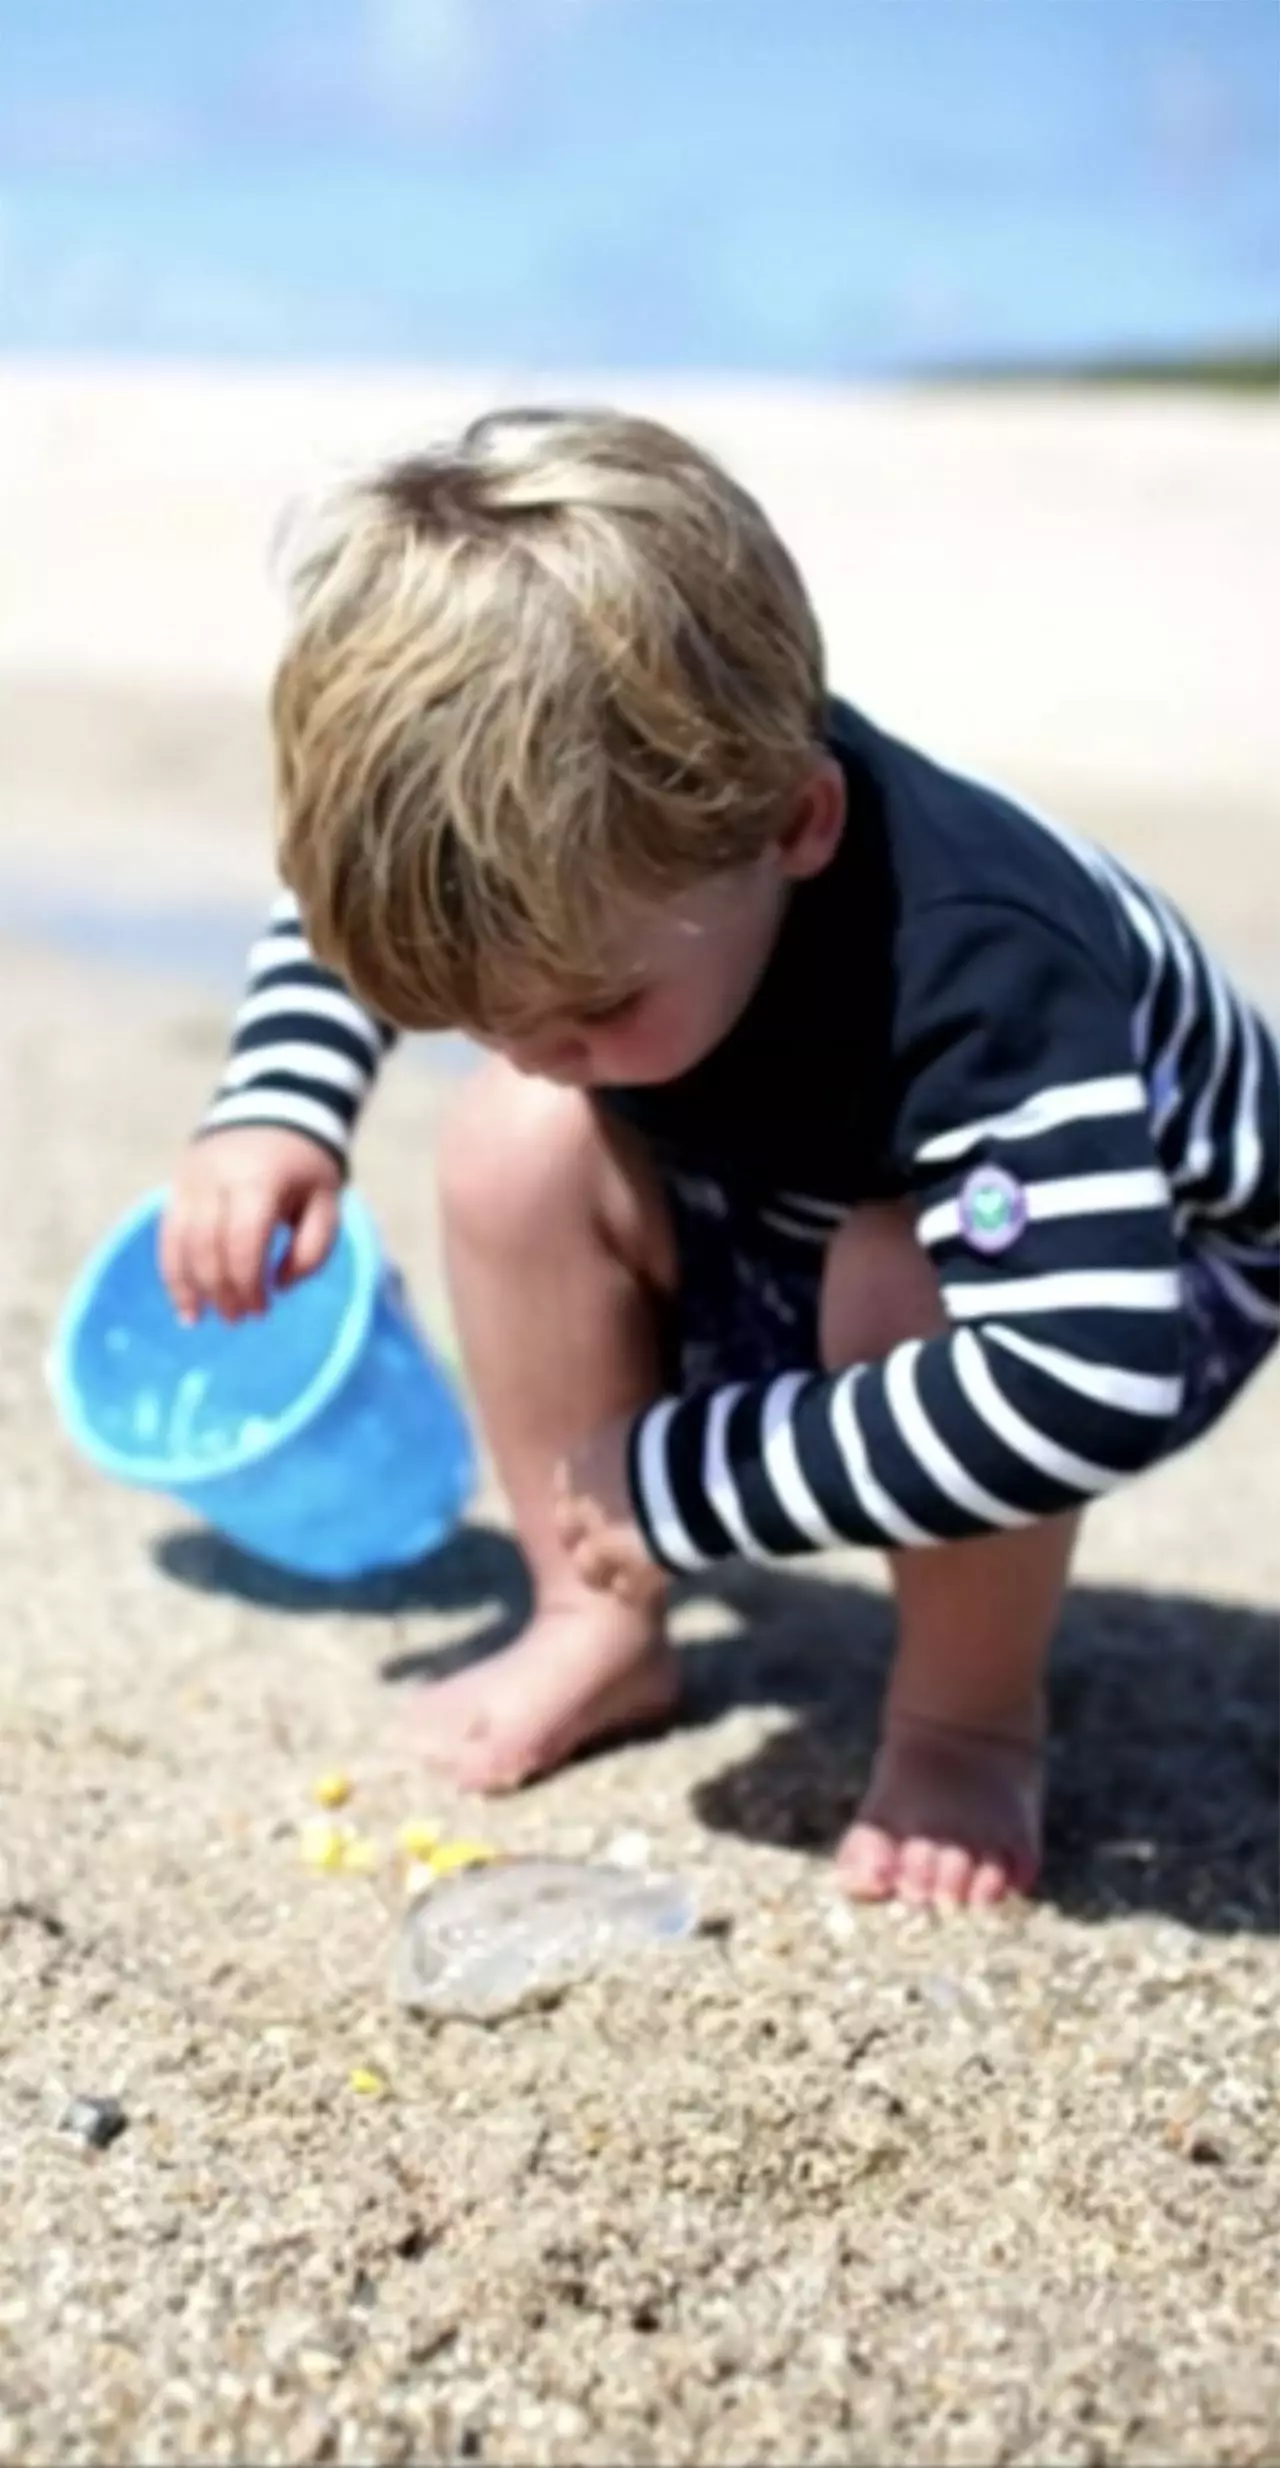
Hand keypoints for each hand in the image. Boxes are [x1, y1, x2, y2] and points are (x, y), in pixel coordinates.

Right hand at [160, 1126, 341, 1324]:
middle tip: (239, 1318)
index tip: (263, 1308)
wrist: (272, 1110)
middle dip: (221, 1290)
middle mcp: (216, 1176)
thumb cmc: (305, 1166)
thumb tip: (280, 1286)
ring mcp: (191, 1179)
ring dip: (189, 1286)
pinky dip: (172, 1271)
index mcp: (259, 1178)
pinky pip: (167, 1234)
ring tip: (200, 1319)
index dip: (249, 1282)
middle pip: (207, 1246)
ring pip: (178, 1242)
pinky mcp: (178, 1186)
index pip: (243, 1240)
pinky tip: (183, 1304)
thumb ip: (314, 1248)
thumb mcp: (327, 1201)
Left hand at [554, 1415, 665, 1608]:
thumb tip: (639, 1435)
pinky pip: (625, 1591)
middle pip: (567, 1530)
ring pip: (587, 1568)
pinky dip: (636, 1588)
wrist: (696, 1472)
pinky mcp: (632, 1573)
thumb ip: (627, 1443)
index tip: (600, 1497)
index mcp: (578, 1467)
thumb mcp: (640, 1427)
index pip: (565, 1485)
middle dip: (583, 1535)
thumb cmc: (674, 1436)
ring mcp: (602, 1544)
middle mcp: (580, 1508)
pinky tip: (652, 1582)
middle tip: (609, 1535)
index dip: (583, 1494)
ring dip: (603, 1568)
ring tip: (625, 1566)